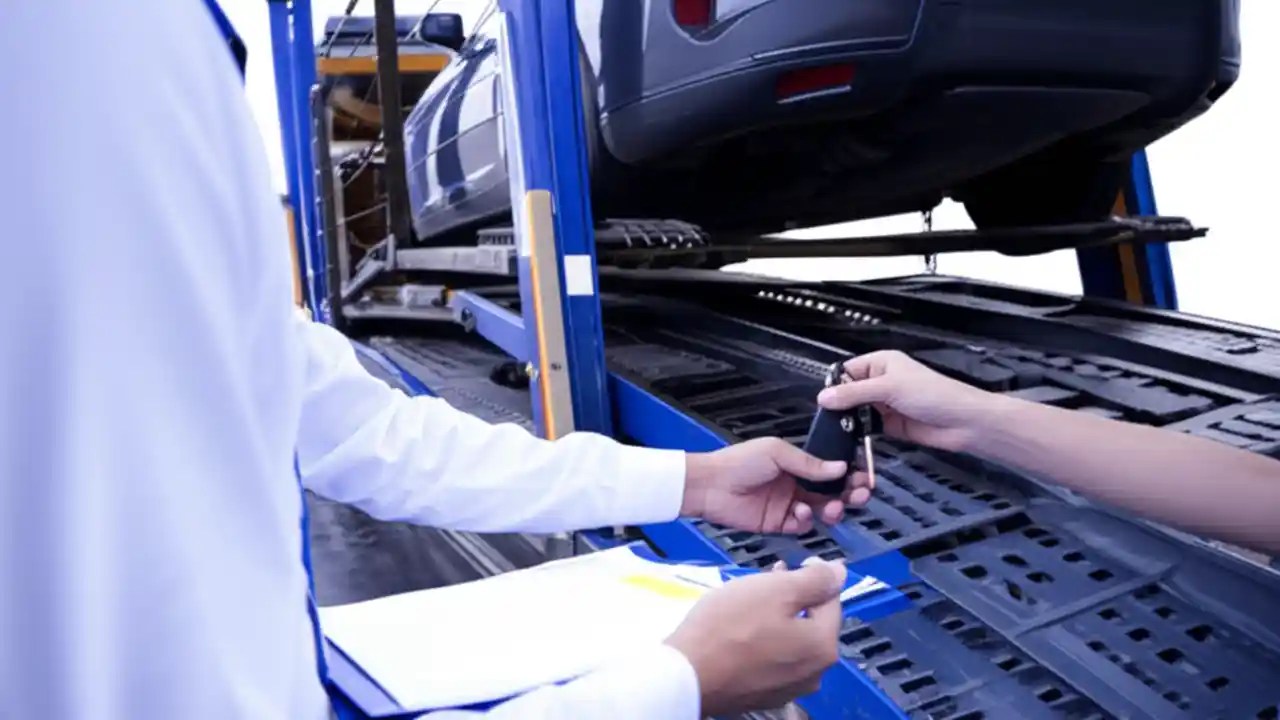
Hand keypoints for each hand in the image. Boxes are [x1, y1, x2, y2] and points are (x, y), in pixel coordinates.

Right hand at [665, 559, 846, 715]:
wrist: (687, 675)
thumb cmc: (731, 626)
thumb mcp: (775, 590)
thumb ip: (815, 580)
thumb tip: (840, 573)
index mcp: (824, 646)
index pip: (831, 599)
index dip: (813, 574)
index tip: (786, 562)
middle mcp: (814, 674)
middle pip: (812, 622)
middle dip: (794, 597)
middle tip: (764, 580)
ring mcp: (789, 689)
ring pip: (792, 641)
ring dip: (779, 619)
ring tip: (749, 603)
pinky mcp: (763, 696)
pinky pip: (773, 660)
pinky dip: (764, 642)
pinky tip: (741, 632)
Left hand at [682, 438, 864, 533]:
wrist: (709, 486)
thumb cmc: (738, 462)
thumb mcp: (776, 453)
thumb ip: (809, 463)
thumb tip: (841, 467)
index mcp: (797, 463)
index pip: (831, 470)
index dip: (848, 475)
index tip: (862, 478)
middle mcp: (796, 484)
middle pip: (832, 492)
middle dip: (848, 494)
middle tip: (857, 495)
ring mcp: (788, 505)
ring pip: (820, 511)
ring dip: (831, 509)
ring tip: (830, 507)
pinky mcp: (778, 523)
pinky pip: (801, 526)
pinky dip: (805, 521)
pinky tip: (799, 513)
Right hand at [817, 350, 996, 453]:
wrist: (962, 422)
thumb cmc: (930, 394)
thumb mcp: (889, 388)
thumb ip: (854, 393)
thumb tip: (822, 398)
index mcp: (881, 363)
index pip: (847, 370)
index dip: (834, 384)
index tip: (822, 402)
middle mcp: (880, 382)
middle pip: (849, 392)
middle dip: (839, 406)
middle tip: (826, 421)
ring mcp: (885, 405)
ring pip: (857, 412)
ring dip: (848, 421)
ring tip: (835, 433)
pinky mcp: (890, 426)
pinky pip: (867, 428)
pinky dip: (858, 434)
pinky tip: (848, 442)